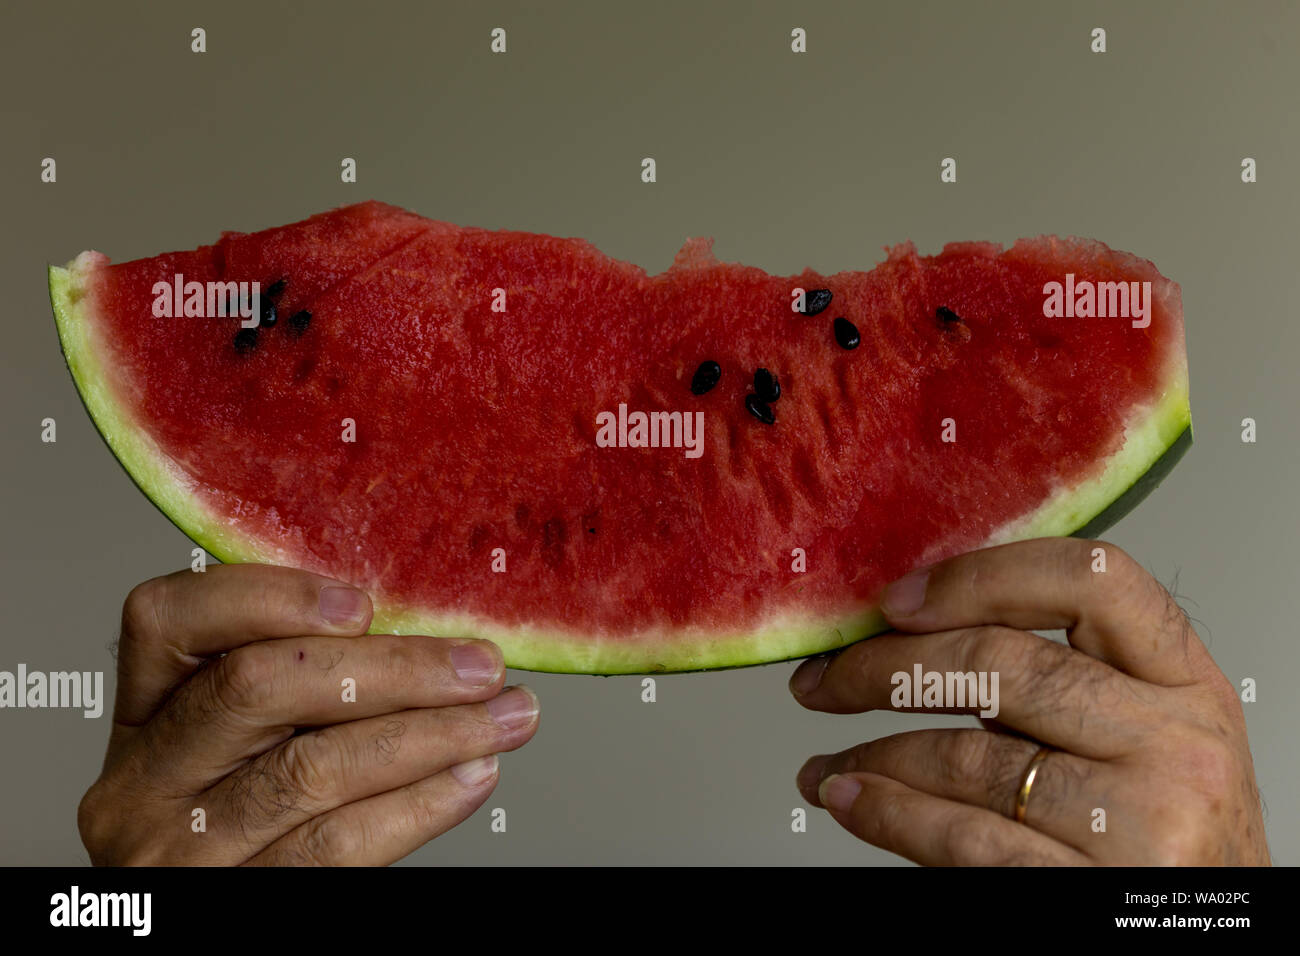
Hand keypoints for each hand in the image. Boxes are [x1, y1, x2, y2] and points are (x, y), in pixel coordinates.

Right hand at [77, 564, 538, 864]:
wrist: (216, 930)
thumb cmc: (251, 815)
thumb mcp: (242, 743)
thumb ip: (297, 680)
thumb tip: (422, 622)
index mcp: (143, 716)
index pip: (167, 620)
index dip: (265, 597)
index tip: (365, 602)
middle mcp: (141, 784)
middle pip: (257, 688)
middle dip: (390, 668)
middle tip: (482, 664)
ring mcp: (182, 853)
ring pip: (312, 767)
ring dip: (431, 734)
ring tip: (506, 718)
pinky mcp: (242, 901)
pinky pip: (339, 844)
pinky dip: (421, 804)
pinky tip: (475, 775)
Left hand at [789, 537, 1269, 864]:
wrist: (1205, 937)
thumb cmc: (1163, 834)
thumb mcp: (1147, 737)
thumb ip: (1068, 678)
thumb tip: (915, 629)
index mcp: (1185, 682)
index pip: (1092, 579)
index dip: (980, 577)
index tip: (896, 601)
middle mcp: (1175, 743)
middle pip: (1000, 665)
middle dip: (885, 668)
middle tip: (824, 680)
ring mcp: (1142, 821)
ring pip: (964, 756)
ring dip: (870, 753)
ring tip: (827, 760)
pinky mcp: (1089, 890)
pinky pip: (961, 836)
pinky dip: (886, 812)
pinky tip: (847, 797)